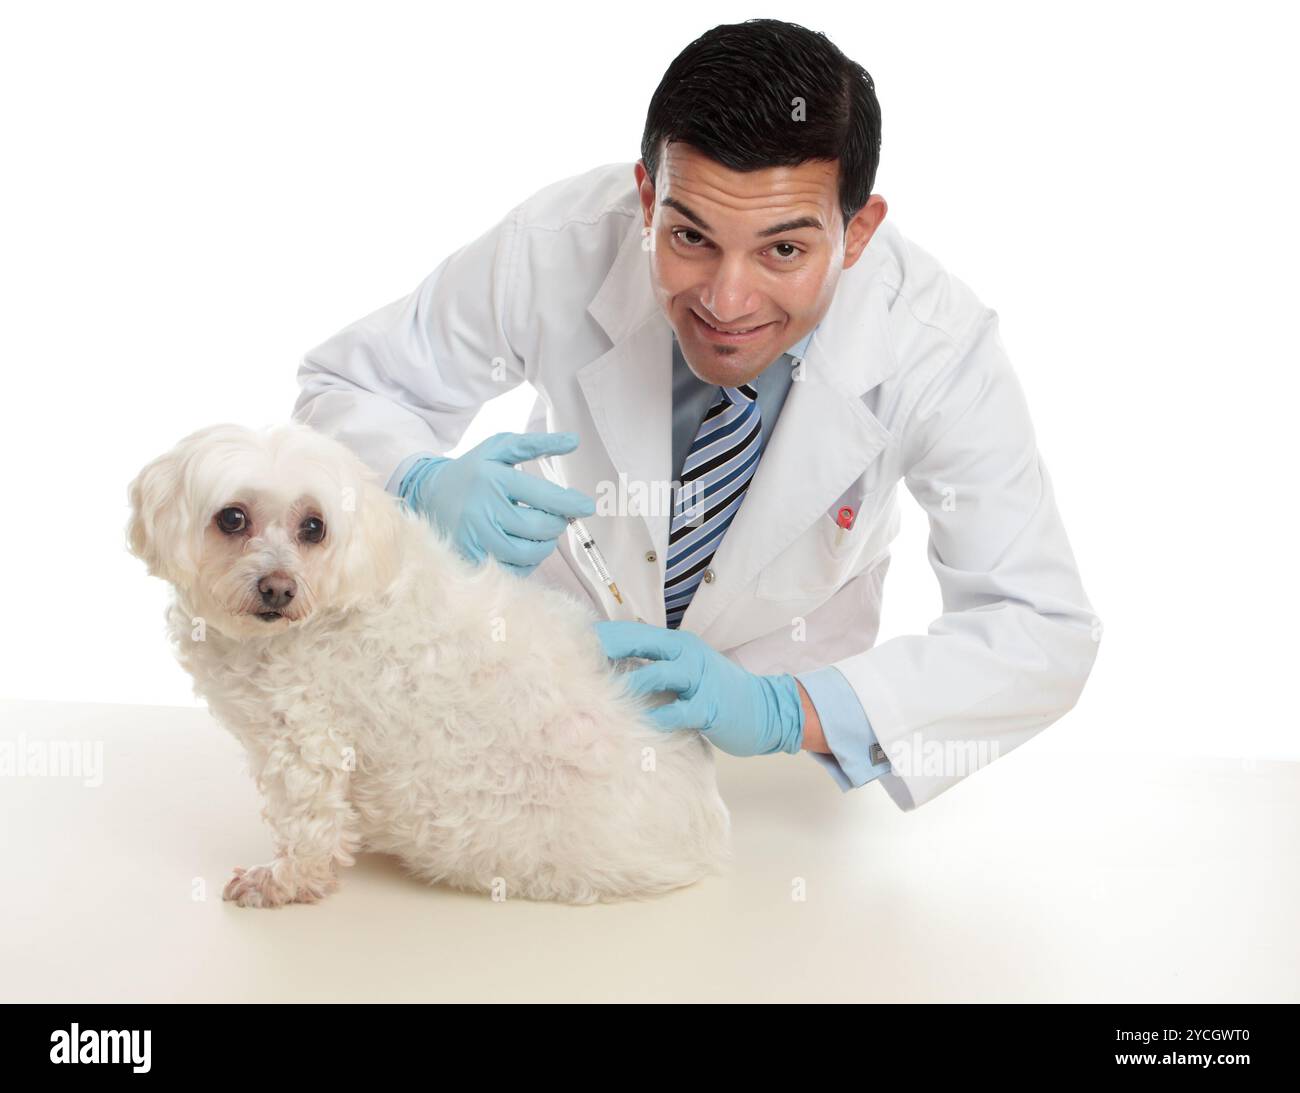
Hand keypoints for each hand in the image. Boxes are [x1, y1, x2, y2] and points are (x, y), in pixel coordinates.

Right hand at [402, 431, 596, 575]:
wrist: (428, 494)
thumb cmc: (472, 470)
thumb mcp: (499, 448)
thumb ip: (536, 444)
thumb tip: (574, 441)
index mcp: (494, 479)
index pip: (545, 496)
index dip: (571, 503)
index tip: (586, 506)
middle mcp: (484, 510)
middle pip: (540, 528)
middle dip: (557, 524)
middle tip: (556, 518)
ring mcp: (476, 537)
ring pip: (529, 553)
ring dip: (544, 545)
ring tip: (541, 532)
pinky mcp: (471, 558)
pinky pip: (512, 570)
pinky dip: (526, 562)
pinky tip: (522, 545)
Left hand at [594, 620, 804, 756]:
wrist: (766, 710)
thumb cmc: (717, 694)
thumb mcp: (686, 673)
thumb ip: (655, 670)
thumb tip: (610, 675)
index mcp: (678, 644)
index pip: (634, 633)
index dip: (604, 637)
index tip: (574, 643)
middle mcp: (687, 654)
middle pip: (640, 644)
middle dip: (608, 651)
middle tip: (576, 662)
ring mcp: (699, 678)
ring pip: (655, 674)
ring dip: (627, 687)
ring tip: (601, 700)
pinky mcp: (709, 705)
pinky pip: (677, 710)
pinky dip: (656, 717)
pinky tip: (640, 726)